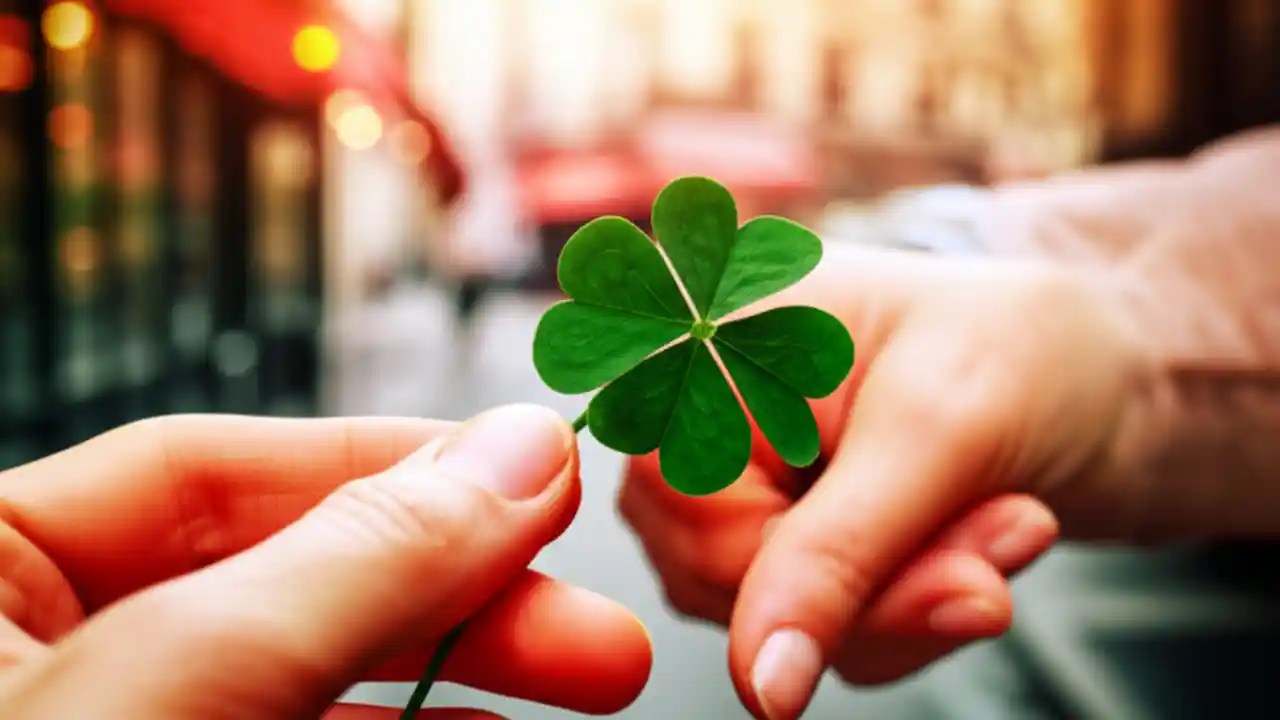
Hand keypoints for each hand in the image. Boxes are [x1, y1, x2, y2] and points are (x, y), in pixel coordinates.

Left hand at [0, 405, 650, 717]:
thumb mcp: (186, 677)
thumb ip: (355, 560)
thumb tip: (519, 451)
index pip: (206, 470)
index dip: (386, 460)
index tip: (531, 470)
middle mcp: (49, 651)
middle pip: (290, 576)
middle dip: (460, 587)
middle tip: (594, 615)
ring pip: (314, 674)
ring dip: (462, 666)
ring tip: (585, 675)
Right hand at [621, 246, 1155, 717]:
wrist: (1087, 370)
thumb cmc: (1018, 346)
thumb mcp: (940, 436)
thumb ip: (837, 560)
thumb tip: (763, 684)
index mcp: (702, 343)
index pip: (700, 517)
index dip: (819, 581)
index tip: (960, 587)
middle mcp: (690, 410)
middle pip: (720, 576)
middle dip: (880, 591)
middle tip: (997, 535)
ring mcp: (722, 475)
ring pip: (763, 617)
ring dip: (897, 605)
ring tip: (990, 522)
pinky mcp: (762, 525)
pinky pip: (798, 627)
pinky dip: (893, 614)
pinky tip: (952, 540)